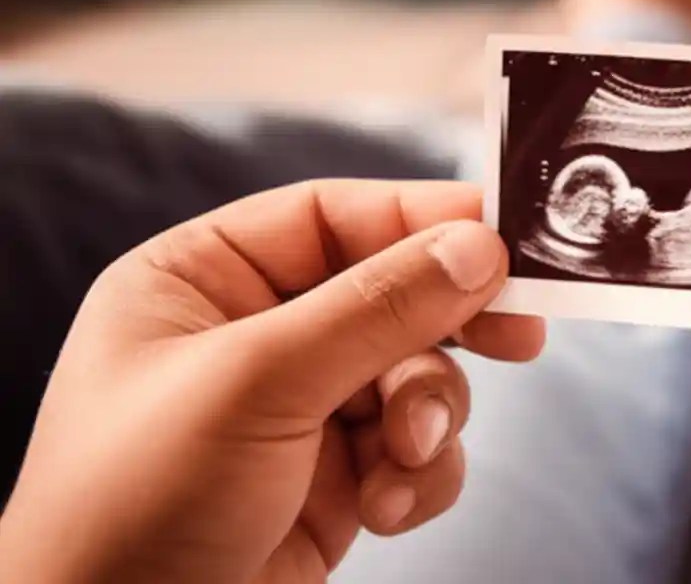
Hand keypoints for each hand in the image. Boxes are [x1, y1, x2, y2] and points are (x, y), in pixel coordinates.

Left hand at [0, 180, 543, 583]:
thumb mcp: (255, 381)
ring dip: (428, 416)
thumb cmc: (133, 506)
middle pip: (390, 294)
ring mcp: (298, 411)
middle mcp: (254, 338)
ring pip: (415, 376)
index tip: (504, 237)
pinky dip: (419, 476)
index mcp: (202, 280)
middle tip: (521, 335)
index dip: (422, 219)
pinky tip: (386, 509)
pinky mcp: (334, 481)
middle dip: (449, 326)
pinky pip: (414, 450)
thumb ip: (375, 307)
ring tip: (406, 454)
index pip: (332, 217)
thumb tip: (476, 248)